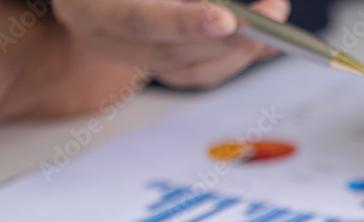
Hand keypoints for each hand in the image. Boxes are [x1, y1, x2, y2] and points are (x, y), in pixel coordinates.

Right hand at [51, 0, 289, 87]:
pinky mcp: (154, 64)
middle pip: (172, 52)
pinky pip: (198, 72)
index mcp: (88, 6)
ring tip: (276, 23)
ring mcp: (127, 56)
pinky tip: (264, 42)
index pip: (135, 19)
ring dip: (240, 50)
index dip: (182, 23)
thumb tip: (228, 9)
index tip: (226, 18)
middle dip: (229, 37)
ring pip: (190, 69)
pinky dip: (234, 57)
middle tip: (272, 15)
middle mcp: (102, 36)